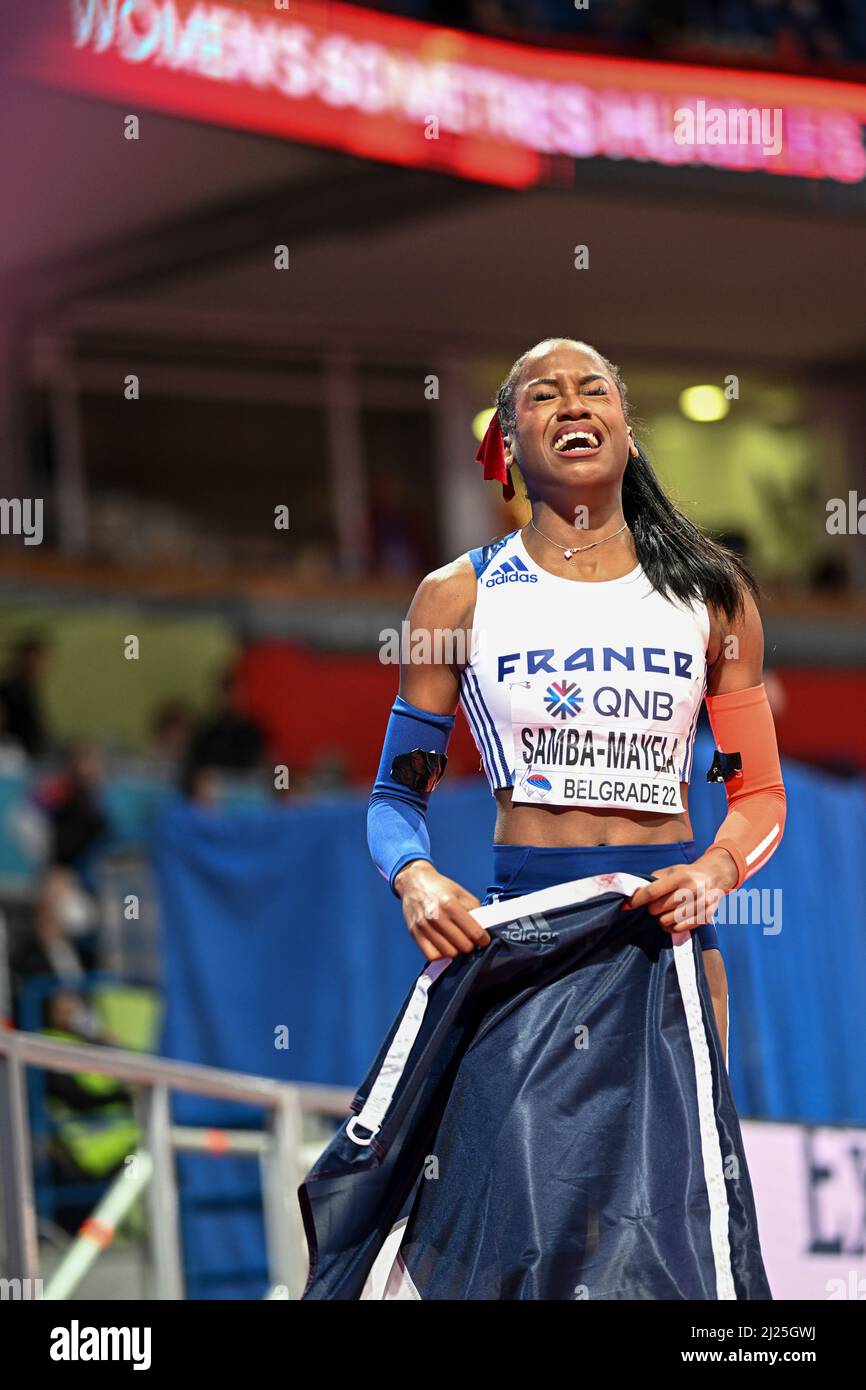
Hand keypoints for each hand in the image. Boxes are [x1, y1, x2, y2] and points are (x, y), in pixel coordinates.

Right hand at [394, 860, 489, 961]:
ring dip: (456, 949)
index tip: (483, 939)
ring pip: (449, 953)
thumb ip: (475, 910)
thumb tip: (483, 928)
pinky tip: (443, 944)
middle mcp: (436, 916)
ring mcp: (424, 926)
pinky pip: (432, 956)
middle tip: (469, 938)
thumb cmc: (438, 888)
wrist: (414, 883)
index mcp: (450, 904)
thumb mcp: (461, 893)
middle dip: (470, 944)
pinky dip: (441, 954)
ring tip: (456, 941)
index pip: (475, 932)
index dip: (483, 939)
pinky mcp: (415, 934)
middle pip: (464, 946)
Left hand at [623, 848, 738, 932]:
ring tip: (663, 913)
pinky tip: (671, 920)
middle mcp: (691, 891)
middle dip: (651, 909)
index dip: (637, 900)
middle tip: (654, 906)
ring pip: (667, 921)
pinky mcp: (704, 917)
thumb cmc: (687, 874)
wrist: (714, 876)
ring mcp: (699, 905)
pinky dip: (671, 927)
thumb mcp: (671, 870)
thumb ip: (654, 880)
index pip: (653, 891)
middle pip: (658, 908)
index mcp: (680, 877)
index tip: (626, 905)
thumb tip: (634, 892)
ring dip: (660, 919)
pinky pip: (679, 929)